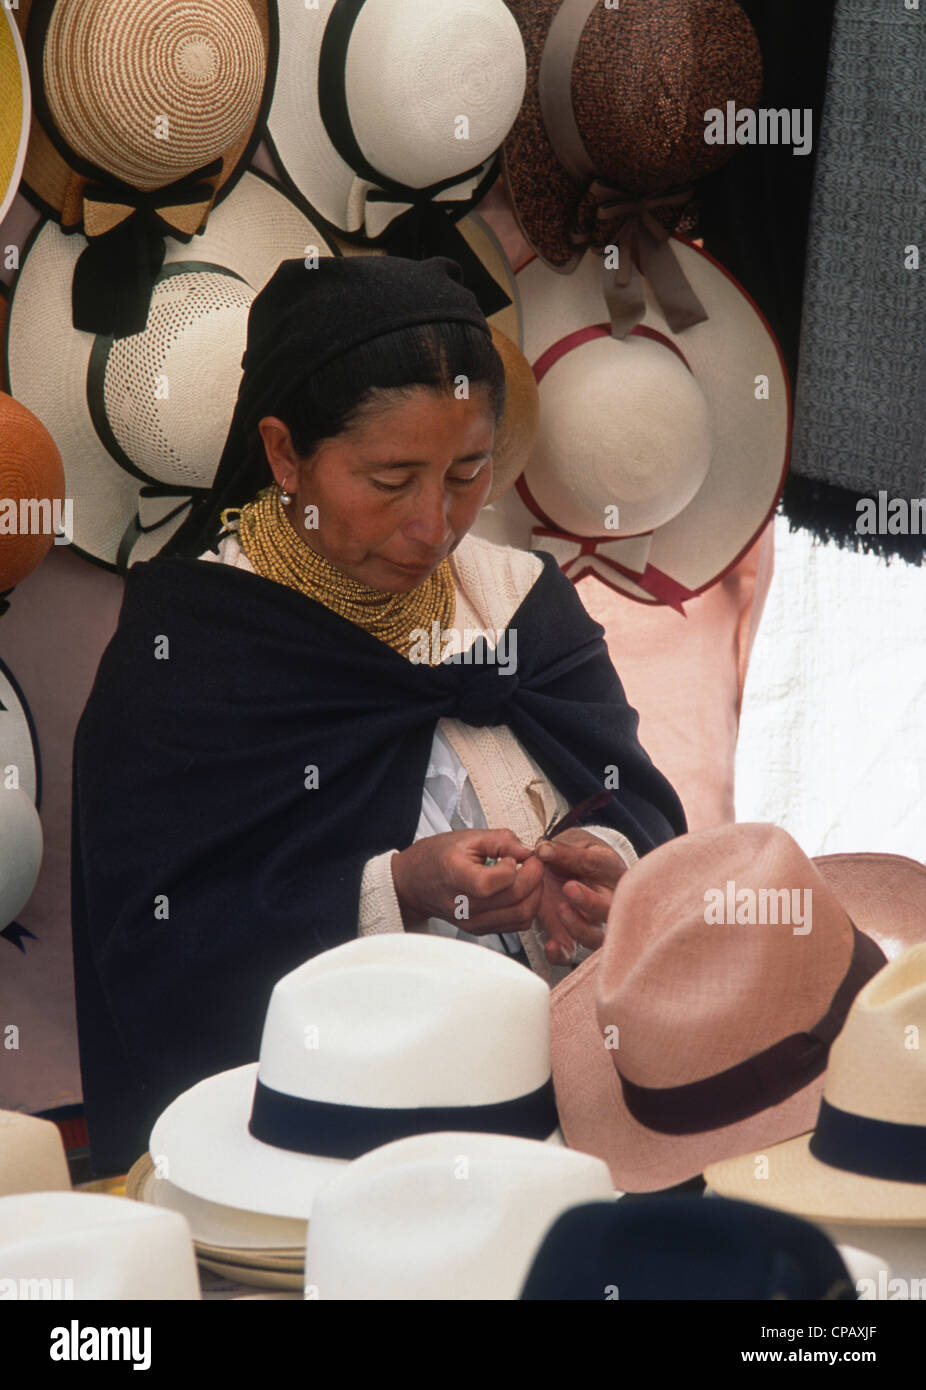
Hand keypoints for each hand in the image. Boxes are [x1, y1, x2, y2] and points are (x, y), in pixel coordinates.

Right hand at [391, 829, 544, 935]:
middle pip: (515, 901)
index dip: (512, 867)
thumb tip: (527, 850)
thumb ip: (501, 840)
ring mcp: (473, 922)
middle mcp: (464, 906)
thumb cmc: (436, 858)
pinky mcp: (481, 929)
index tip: (514, 855)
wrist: (415, 883)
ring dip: (535, 894)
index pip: (492, 883)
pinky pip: (517, 924)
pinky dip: (527, 906)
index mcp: (456, 878)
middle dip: (535, 877)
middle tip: (534, 862)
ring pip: (521, 916)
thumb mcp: (467, 837)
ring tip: (529, 875)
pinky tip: (520, 889)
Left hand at [531, 828, 628, 966]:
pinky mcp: (574, 939)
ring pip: (597, 937)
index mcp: (610, 869)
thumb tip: (541, 849)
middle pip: (610, 908)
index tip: (545, 852)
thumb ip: (559, 848)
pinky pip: (572, 954)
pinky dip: (561, 954)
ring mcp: (594, 923)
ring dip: (580, 928)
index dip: (573, 859)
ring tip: (561, 911)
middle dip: (590, 901)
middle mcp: (609, 899)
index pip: (597, 864)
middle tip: (568, 888)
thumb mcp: (572, 844)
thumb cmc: (575, 857)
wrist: (574, 873)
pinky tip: (550, 946)